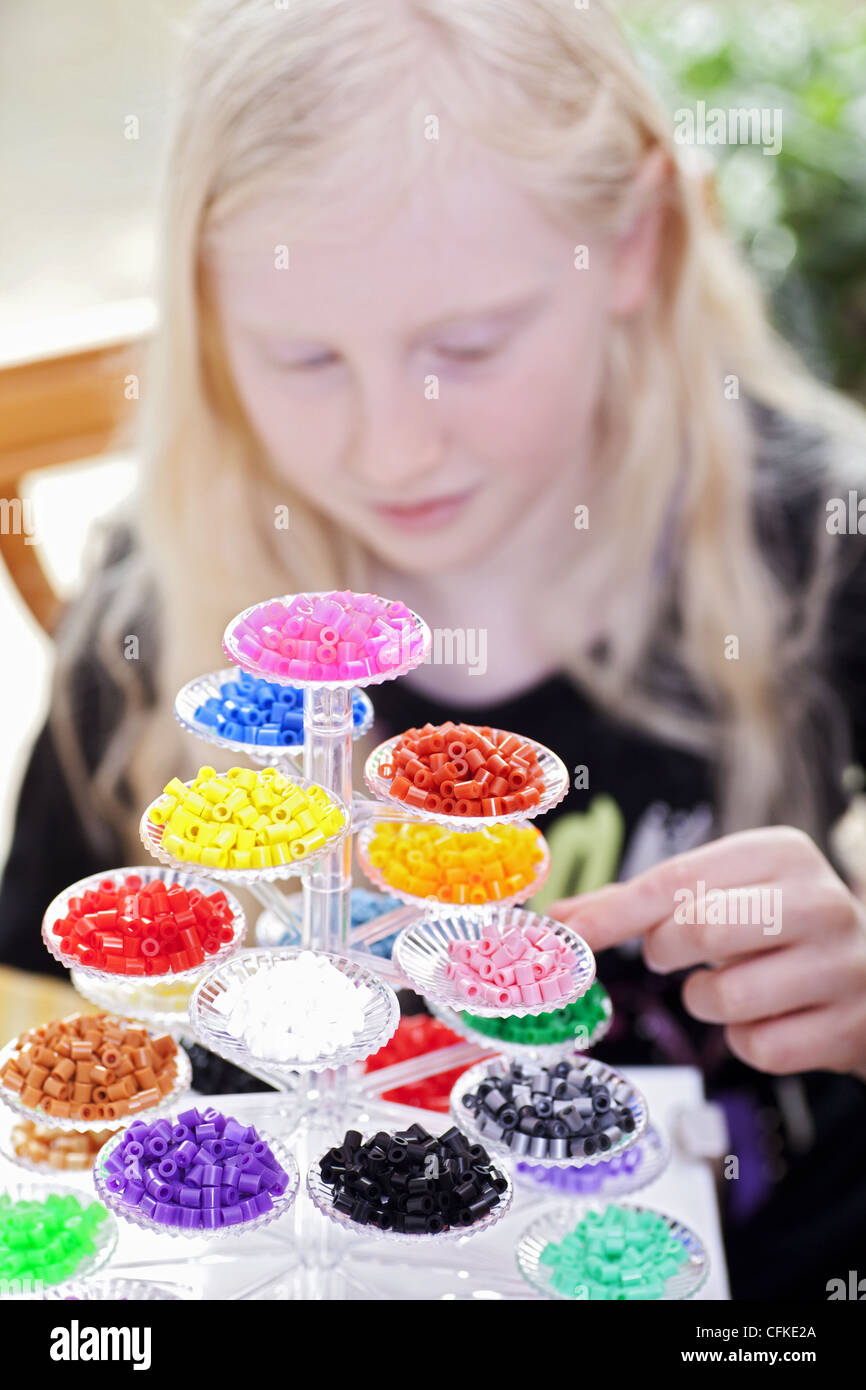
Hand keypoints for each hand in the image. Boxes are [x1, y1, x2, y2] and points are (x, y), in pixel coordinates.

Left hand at [549, 827, 865, 1080]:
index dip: (613, 913)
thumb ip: (642, 903)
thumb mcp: (724, 892)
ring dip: (708, 1000)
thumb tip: (562, 917)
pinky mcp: (849, 1027)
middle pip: (697, 931)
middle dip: (668, 951)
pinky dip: (747, 1040)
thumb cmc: (778, 927)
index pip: (675, 880)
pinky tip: (773, 1016)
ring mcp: (842, 966)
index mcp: (782, 853)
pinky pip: (757, 1047)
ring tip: (735, 983)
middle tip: (673, 952)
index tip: (567, 933)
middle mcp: (820, 902)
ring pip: (724, 997)